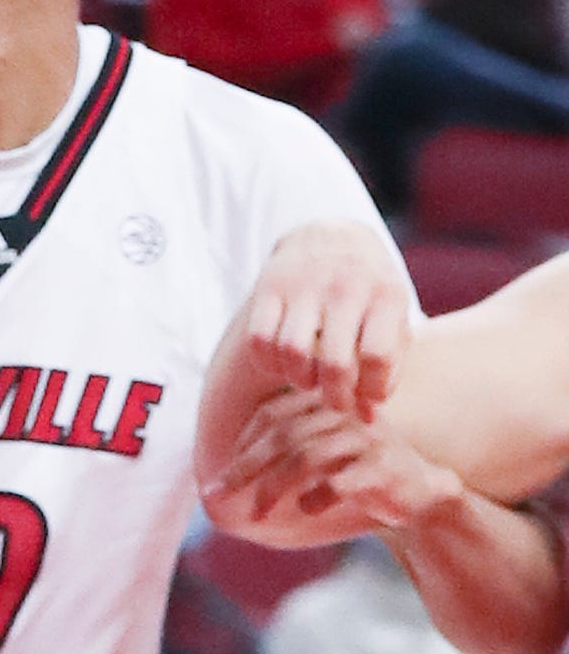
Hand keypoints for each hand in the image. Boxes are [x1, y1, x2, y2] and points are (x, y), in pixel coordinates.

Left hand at [205, 382, 462, 547]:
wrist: (424, 493)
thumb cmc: (359, 472)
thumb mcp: (323, 452)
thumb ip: (285, 450)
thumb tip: (224, 476)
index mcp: (327, 401)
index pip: (273, 414)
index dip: (243, 442)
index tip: (224, 473)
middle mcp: (345, 413)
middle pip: (283, 436)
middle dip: (245, 468)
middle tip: (217, 495)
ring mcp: (367, 440)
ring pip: (306, 457)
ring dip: (273, 488)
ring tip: (255, 514)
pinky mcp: (385, 470)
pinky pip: (340, 482)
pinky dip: (316, 497)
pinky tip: (306, 511)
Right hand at [235, 227, 409, 425]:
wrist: (334, 236)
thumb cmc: (371, 295)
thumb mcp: (394, 323)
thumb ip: (388, 371)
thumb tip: (365, 417)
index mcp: (385, 296)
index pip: (378, 359)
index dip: (373, 390)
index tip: (369, 394)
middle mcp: (345, 286)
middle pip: (335, 364)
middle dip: (335, 396)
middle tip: (336, 400)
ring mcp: (304, 283)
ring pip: (292, 353)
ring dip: (300, 379)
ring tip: (310, 379)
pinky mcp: (270, 284)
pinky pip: (259, 338)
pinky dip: (269, 362)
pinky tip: (284, 362)